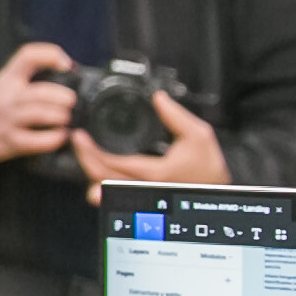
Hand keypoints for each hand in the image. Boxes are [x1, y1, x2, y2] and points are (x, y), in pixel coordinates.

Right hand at [0, 41, 80, 168]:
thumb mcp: (2, 84)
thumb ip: (28, 78)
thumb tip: (68, 74)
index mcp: (6, 78)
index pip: (29, 56)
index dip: (52, 55)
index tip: (66, 66)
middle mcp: (7, 97)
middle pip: (43, 91)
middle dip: (65, 97)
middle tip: (70, 102)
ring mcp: (8, 120)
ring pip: (44, 115)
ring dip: (62, 117)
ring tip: (65, 118)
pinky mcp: (10, 142)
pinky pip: (39, 141)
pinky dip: (55, 138)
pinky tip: (59, 135)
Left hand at [75, 86, 229, 186]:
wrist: (216, 190)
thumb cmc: (208, 166)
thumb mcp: (198, 135)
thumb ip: (176, 116)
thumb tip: (158, 98)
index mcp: (153, 173)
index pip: (112, 164)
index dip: (90, 151)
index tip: (80, 137)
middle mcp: (142, 188)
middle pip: (100, 178)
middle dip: (84, 159)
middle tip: (78, 141)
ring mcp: (139, 196)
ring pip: (104, 189)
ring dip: (91, 172)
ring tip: (85, 152)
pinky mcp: (140, 198)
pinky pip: (113, 194)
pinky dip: (101, 182)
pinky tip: (98, 168)